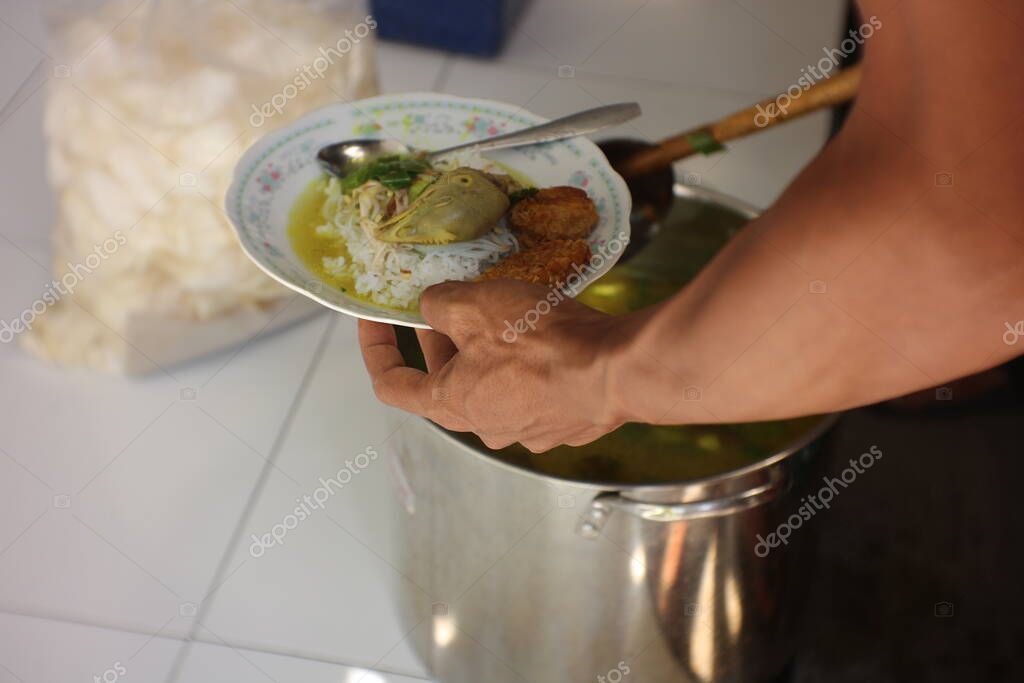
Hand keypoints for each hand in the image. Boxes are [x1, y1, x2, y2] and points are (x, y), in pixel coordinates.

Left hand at [358, 279, 626, 451]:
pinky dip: (524, 362)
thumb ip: (440, 303)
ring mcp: (526, 428)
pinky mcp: (562, 422)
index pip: (392, 384)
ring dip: (487, 349)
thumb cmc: (541, 344)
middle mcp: (485, 426)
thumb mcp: (475, 305)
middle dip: (442, 338)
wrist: (616, 371)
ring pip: (490, 383)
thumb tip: (433, 305)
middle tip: (451, 300)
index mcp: (451, 404)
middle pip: (445, 380)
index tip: (375, 319)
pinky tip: (543, 333)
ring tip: (504, 310)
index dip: (376, 348)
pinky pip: (530, 389)